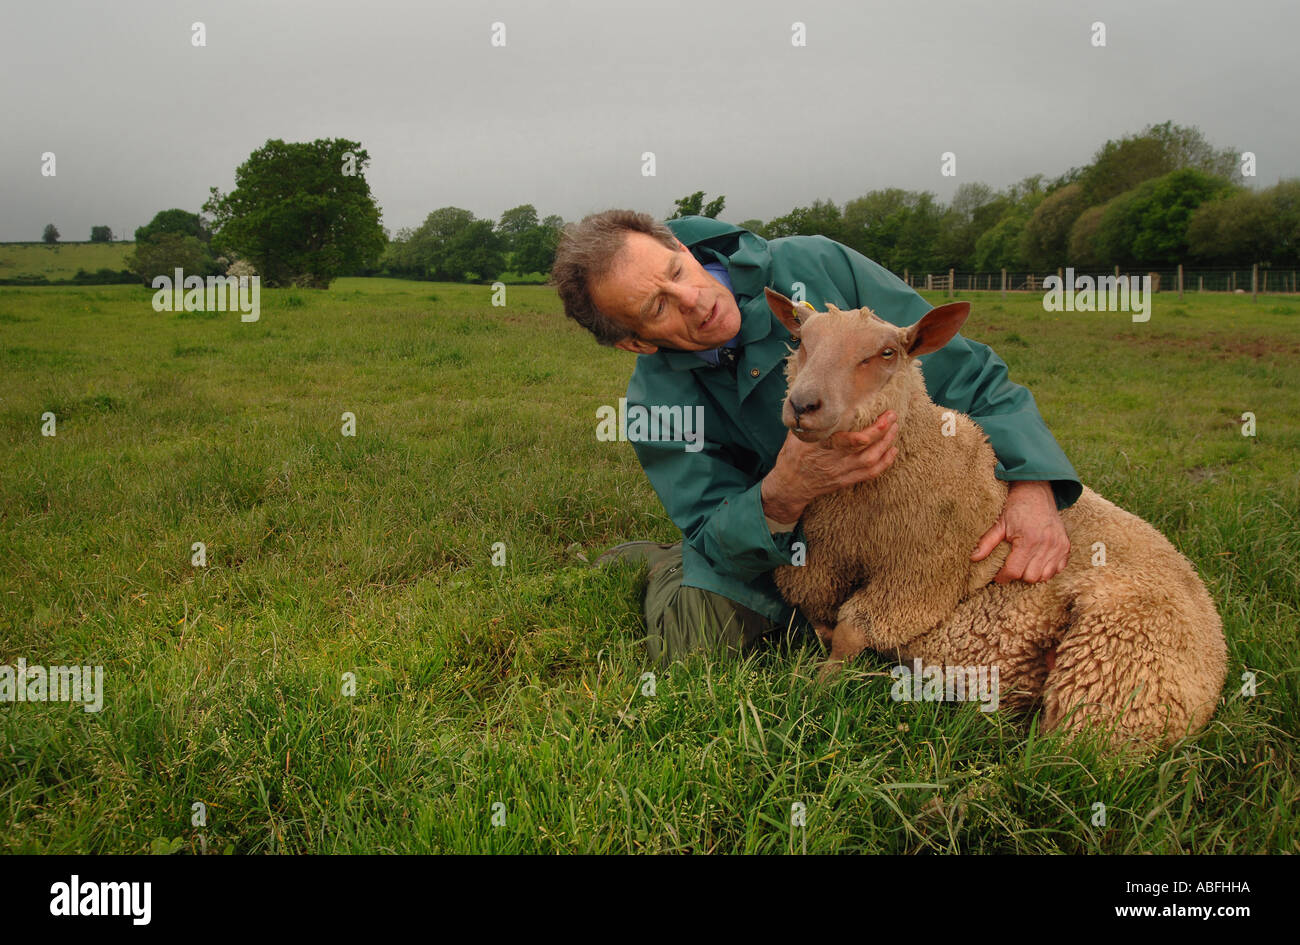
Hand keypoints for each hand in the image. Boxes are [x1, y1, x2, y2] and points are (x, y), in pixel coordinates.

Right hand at [761, 412, 899, 523]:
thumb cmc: (793, 454)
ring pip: (870, 460)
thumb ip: (810, 418)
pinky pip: (870, 474)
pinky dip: (885, 462)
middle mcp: (832, 460)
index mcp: (819, 446)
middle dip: (882, 431)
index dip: (864, 432)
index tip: (878, 416)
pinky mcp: (846, 480)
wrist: (790, 484)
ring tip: (894, 428)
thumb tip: (818, 396)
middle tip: (892, 415)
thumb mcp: (796, 433)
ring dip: (886, 444)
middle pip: (863, 448)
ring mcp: (841, 472)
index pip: (844, 440)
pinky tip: (893, 450)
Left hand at [970, 480, 1069, 583]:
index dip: (1003, 576)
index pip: (1014, 571)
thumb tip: (974, 558)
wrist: (1036, 492)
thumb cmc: (1016, 507)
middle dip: (1018, 575)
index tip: (997, 575)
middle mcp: (1046, 545)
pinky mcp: (1065, 546)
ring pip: (1044, 576)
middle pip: (1030, 577)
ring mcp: (1058, 546)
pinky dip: (1047, 570)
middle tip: (1010, 567)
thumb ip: (987, 542)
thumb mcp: (999, 523)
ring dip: (1033, 574)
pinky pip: (1058, 569)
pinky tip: (1037, 561)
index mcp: (1029, 540)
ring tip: (1023, 564)